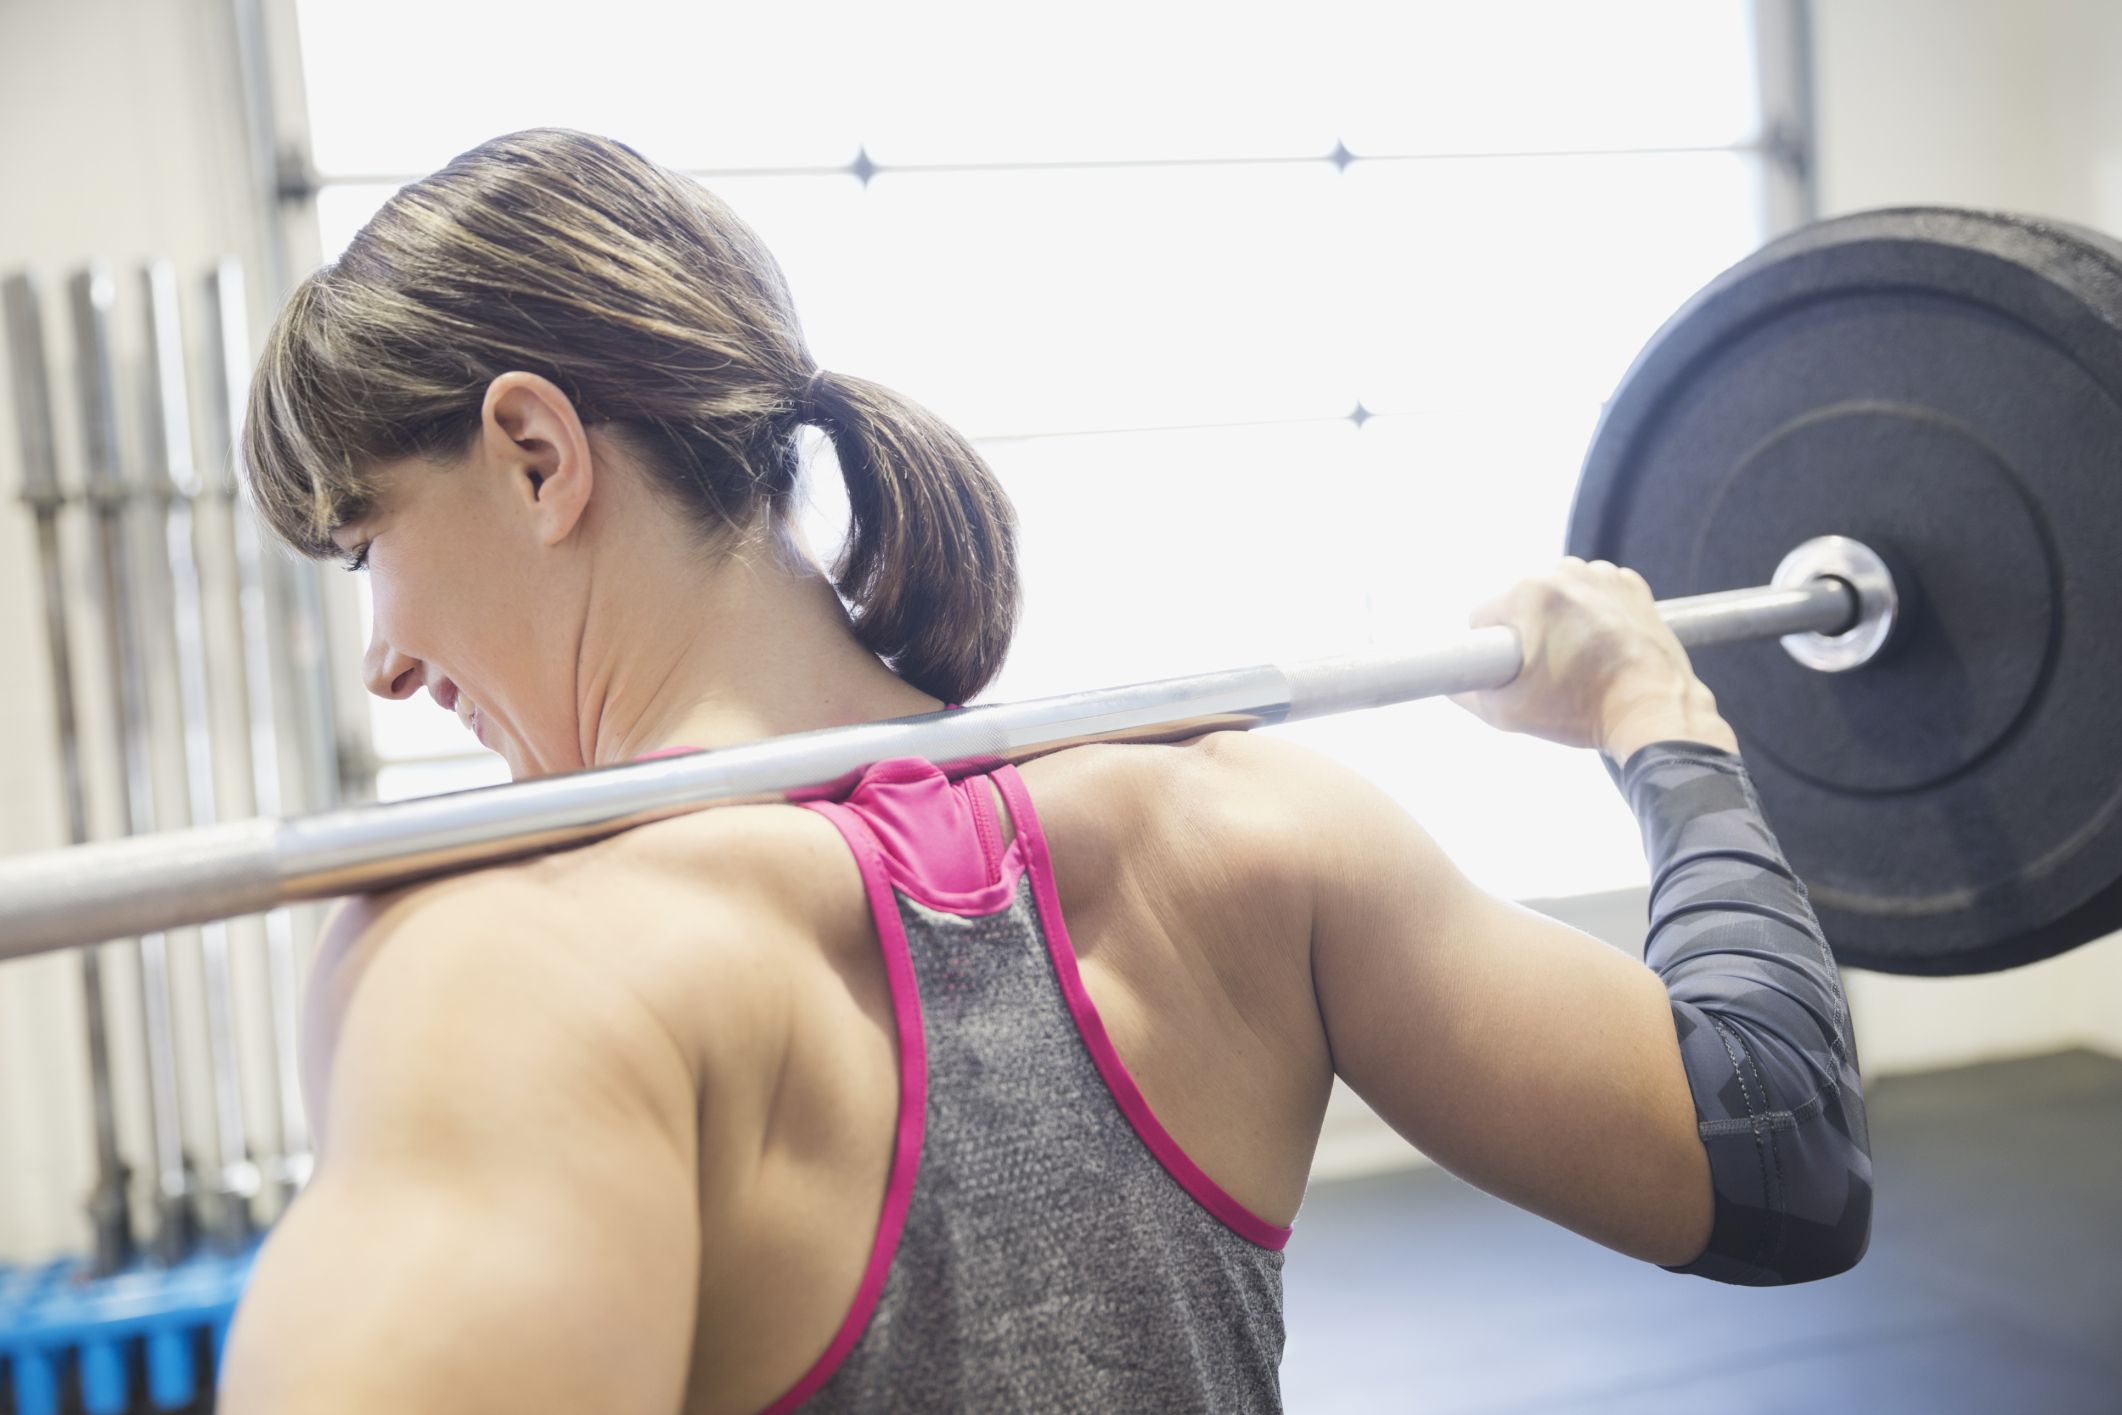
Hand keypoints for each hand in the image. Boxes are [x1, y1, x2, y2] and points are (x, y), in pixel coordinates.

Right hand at [1450, 558, 1734, 758]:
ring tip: (1578, 661)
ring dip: (1560, 621)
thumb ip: (1464, 693)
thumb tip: (1452, 684)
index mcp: (1530, 593)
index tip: (1513, 673)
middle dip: (1529, 633)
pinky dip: (1594, 615)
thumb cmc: (1579, 710)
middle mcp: (1565, 571)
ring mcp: (1602, 574)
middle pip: (1522, 603)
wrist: (1651, 709)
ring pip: (1559, 596)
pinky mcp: (1631, 584)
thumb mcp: (1505, 712)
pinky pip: (1594, 594)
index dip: (1490, 652)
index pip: (1484, 618)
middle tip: (1549, 673)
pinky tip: (1601, 646)